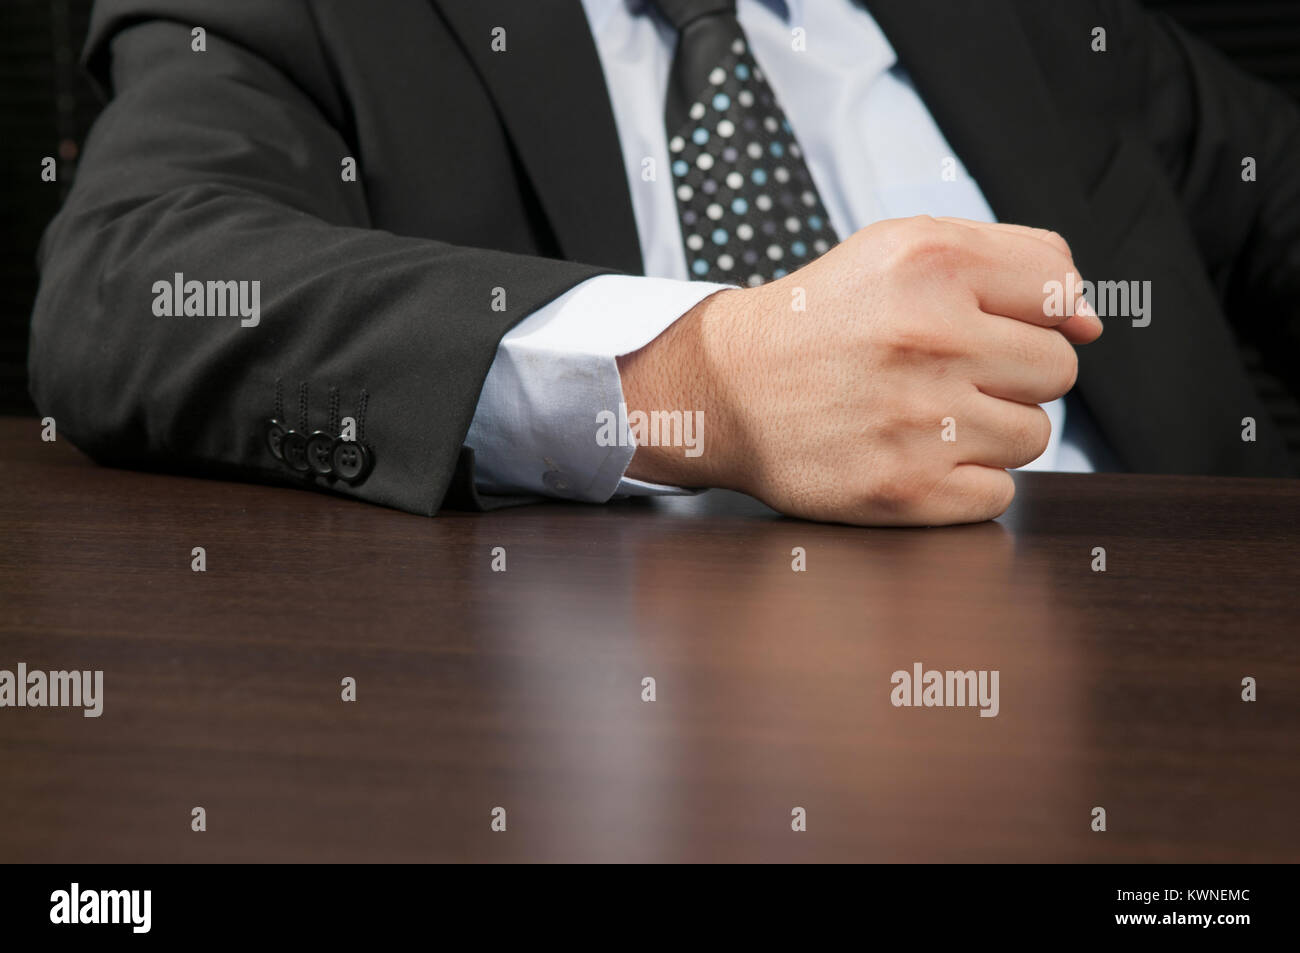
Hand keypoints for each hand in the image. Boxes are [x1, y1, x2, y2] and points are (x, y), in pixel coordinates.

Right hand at [617, 215, 1102, 525]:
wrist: (727, 389)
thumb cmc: (823, 320)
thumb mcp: (902, 249)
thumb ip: (1014, 260)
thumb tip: (1093, 324)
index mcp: (931, 264)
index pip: (1064, 294)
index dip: (1034, 315)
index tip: (988, 326)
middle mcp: (928, 338)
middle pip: (1059, 371)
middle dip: (1013, 374)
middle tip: (948, 374)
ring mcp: (917, 421)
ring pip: (1036, 436)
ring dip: (993, 431)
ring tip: (929, 416)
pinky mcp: (904, 491)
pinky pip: (999, 494)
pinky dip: (968, 482)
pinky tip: (918, 456)